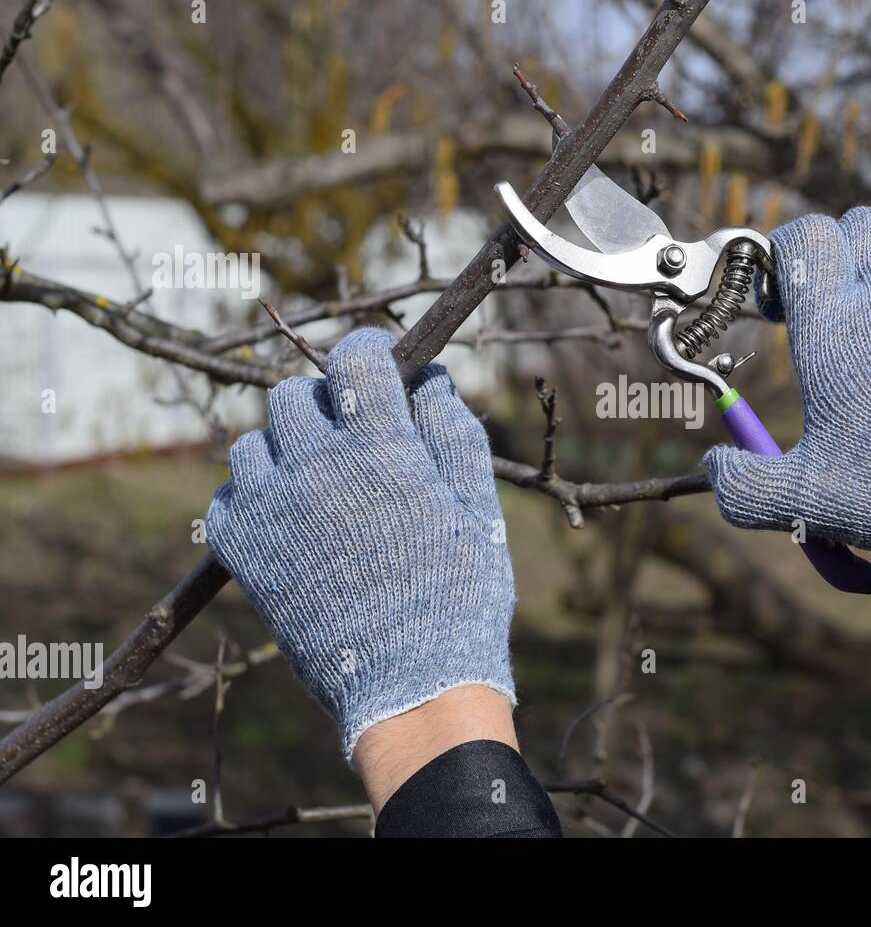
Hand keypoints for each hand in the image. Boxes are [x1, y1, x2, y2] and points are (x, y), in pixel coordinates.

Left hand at [206, 328, 515, 759]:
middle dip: (324, 402)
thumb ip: (455, 435)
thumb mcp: (479, 510)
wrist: (412, 686)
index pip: (354, 361)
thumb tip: (432, 382)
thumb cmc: (459, 596)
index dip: (367, 351)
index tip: (377, 362)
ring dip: (283, 448)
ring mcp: (272, 510)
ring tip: (317, 479)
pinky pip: (225, 500)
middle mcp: (316, 467)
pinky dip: (249, 497)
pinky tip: (285, 517)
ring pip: (252, 443)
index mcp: (380, 448)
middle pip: (293, 394)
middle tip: (351, 432)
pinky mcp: (245, 555)